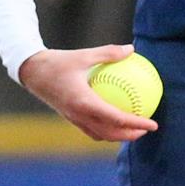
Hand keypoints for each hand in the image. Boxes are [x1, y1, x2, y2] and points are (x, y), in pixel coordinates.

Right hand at [18, 44, 159, 142]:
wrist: (31, 72)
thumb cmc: (57, 62)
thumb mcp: (83, 55)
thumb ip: (108, 53)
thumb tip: (131, 49)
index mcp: (84, 103)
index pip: (117, 118)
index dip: (137, 123)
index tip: (153, 124)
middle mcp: (79, 115)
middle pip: (110, 133)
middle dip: (130, 135)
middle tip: (147, 130)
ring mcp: (73, 119)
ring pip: (100, 135)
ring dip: (118, 136)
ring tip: (133, 130)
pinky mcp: (70, 118)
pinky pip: (91, 129)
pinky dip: (106, 129)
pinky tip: (114, 119)